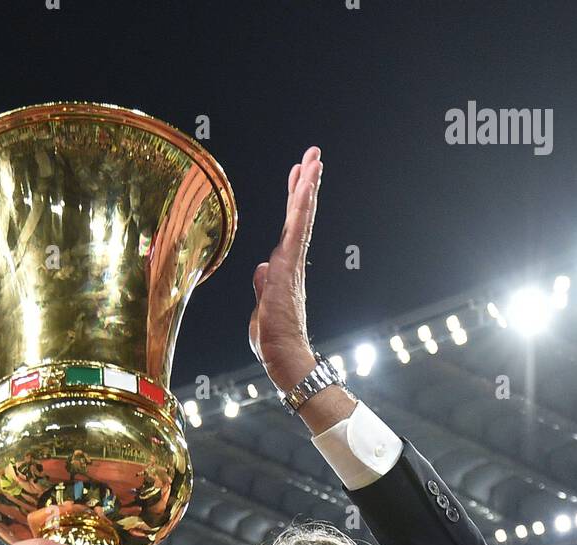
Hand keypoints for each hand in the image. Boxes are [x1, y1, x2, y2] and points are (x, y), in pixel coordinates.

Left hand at [249, 146, 322, 393]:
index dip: (292, 201)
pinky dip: (301, 209)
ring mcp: (292, 265)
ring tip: (314, 160)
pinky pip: (296, 232)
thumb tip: (262, 268)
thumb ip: (263, 286)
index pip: (288, 228)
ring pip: (300, 219)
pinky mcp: (289, 270)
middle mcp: (291, 263)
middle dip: (305, 184)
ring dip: (307, 188)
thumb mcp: (261, 308)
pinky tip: (306, 187)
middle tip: (313, 154)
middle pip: (298, 216)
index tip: (297, 176)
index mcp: (284, 270)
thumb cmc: (273, 341)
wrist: (284, 358)